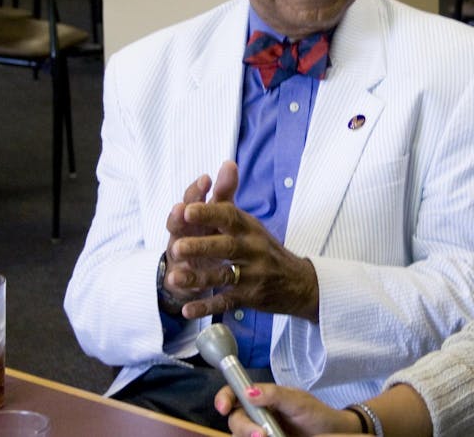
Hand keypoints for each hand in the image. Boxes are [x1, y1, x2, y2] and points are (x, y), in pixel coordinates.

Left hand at [163, 161, 319, 320]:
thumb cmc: (263, 248)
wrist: (298, 282)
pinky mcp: (249, 297)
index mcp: (248, 228)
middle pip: (226, 247)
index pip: (229, 216)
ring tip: (175, 279)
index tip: (187, 210)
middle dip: (202, 247)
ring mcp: (252, 275)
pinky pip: (227, 302)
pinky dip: (207, 307)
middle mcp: (252, 249)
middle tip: (177, 247)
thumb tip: (226, 163)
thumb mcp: (249, 222)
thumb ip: (228, 196)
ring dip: (199, 278)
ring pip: (224, 276)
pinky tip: (188, 309)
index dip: (209, 213)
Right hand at [214, 383, 359, 436]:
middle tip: (260, 434)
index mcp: (262, 397)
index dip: (224, 398)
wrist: (331, 434)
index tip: (223, 407)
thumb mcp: (298, 401)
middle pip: (235, 418)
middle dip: (243, 426)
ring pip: (239, 434)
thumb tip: (249, 391)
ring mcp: (260, 431)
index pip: (235, 393)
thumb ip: (275, 395)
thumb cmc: (316, 414)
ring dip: (248, 436)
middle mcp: (257, 414)